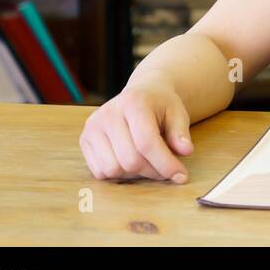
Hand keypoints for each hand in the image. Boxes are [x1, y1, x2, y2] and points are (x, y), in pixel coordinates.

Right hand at [79, 82, 193, 183]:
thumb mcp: (177, 113)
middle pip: (130, 160)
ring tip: (148, 162)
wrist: (141, 94)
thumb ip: (180, 132)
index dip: (165, 163)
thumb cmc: (160, 105)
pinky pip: (100, 172)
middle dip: (153, 171)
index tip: (181, 176)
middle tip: (167, 170)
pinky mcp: (84, 140)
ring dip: (135, 175)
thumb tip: (186, 151)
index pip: (147, 142)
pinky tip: (131, 161)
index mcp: (133, 102)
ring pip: (113, 169)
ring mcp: (92, 127)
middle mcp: (108, 113)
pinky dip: (118, 174)